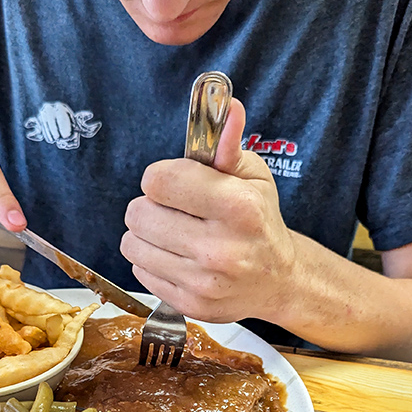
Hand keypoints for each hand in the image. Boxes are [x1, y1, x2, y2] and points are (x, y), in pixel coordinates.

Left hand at [120, 99, 296, 323]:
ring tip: (171, 232)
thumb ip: (229, 145)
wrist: (278, 282)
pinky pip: (139, 271)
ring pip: (132, 244)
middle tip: (173, 210)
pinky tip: (177, 257)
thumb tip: (226, 107)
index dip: (160, 177)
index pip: (158, 180)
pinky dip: (151, 260)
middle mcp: (219, 248)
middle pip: (139, 212)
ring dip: (145, 234)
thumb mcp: (253, 177)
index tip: (175, 183)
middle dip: (150, 205)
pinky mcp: (188, 305)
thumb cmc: (260, 223)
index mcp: (237, 207)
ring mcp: (202, 282)